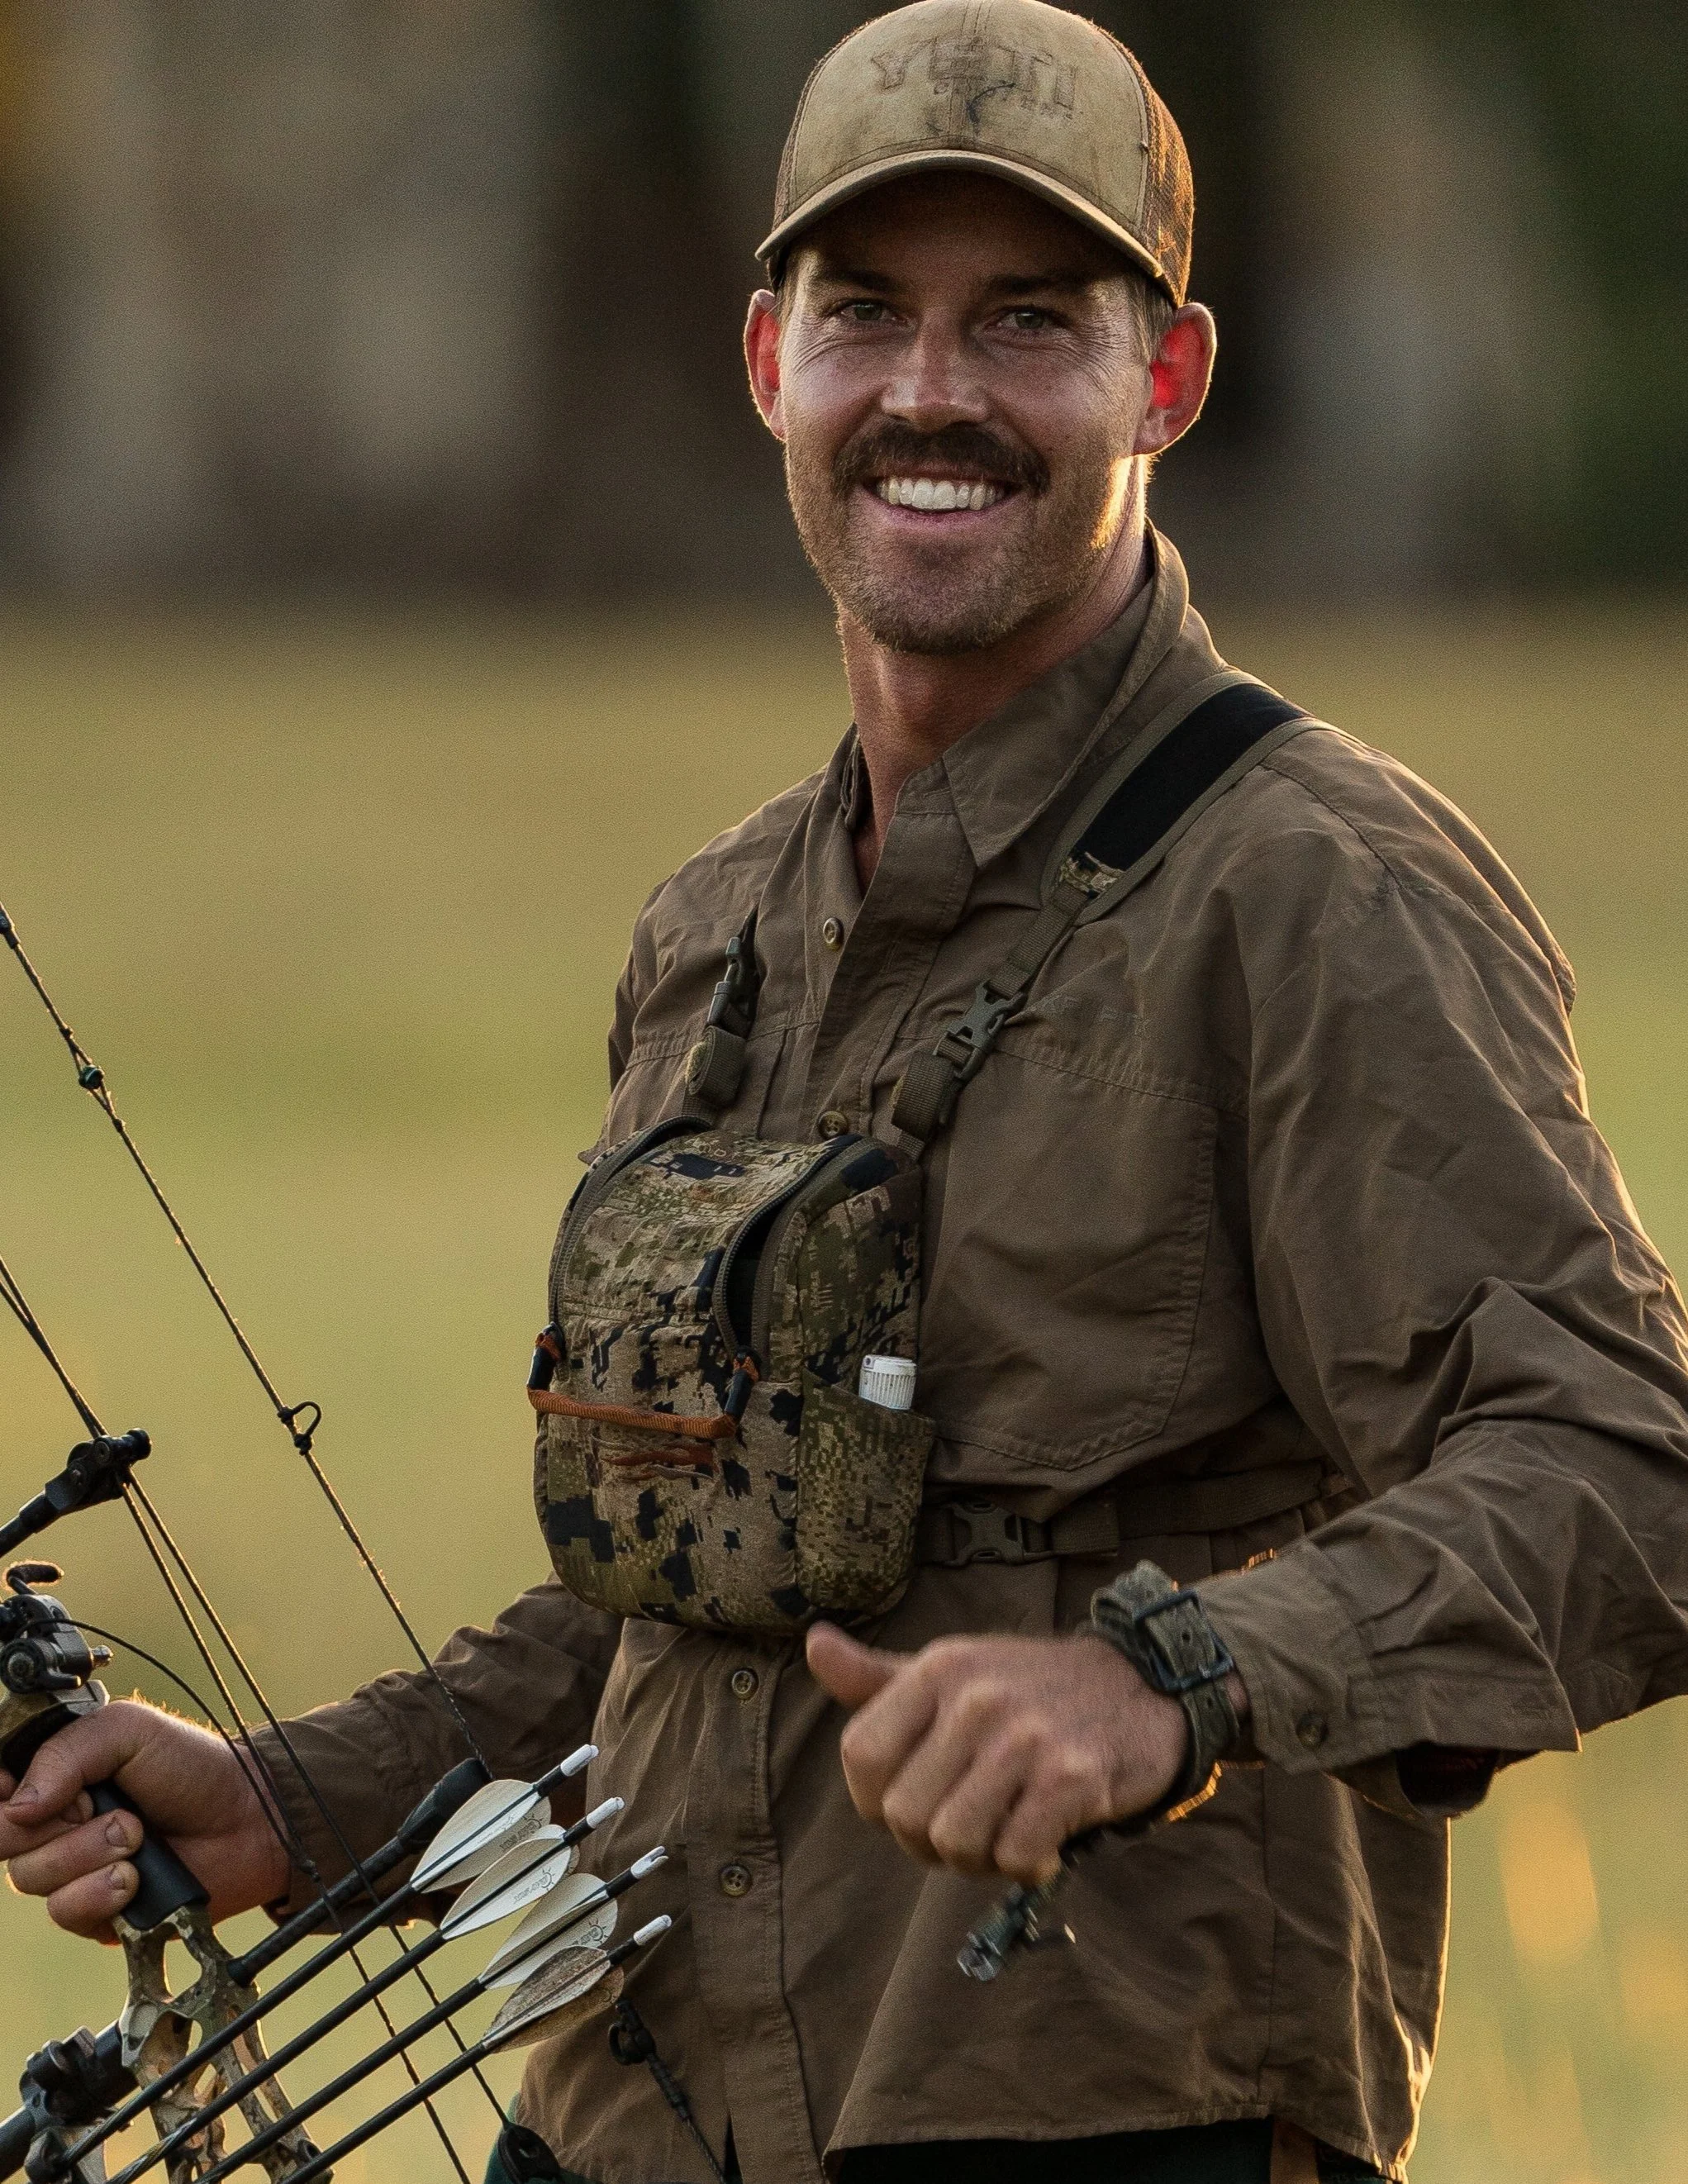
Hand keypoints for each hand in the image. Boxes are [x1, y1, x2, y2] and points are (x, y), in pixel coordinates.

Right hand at [0, 1701, 291, 1941]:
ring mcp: (70, 1868)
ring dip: (88, 1852)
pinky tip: (135, 1876)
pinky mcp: (91, 1910)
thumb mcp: (129, 1731)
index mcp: (55, 1774)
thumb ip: (67, 1752)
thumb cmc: (190, 1768)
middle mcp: (53, 1822)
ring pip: (31, 1876)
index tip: (30, 1788)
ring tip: (137, 1835)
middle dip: (54, 1822)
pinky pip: (64, 1911)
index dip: (5, 1792)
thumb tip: (15, 1806)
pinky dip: (99, 1892)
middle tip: (101, 1806)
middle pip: (2, 1837)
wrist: (244, 1822)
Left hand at [807, 1624, 1196, 1885]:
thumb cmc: (1033, 1689)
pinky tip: (1046, 1839)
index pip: (860, 1758)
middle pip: (904, 1815)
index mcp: (937, 1669)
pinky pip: (1015, 1855)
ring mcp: (1025, 1736)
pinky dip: (1028, 1864)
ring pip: (954, 1843)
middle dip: (932, 1841)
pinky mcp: (1072, 1776)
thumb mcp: (954, 1670)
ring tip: (1009, 1828)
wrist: (1145, 1686)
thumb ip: (879, 1678)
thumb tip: (814, 1644)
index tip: (919, 1799)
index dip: (877, 1800)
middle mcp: (975, 1697)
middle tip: (976, 1821)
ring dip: (981, 1858)